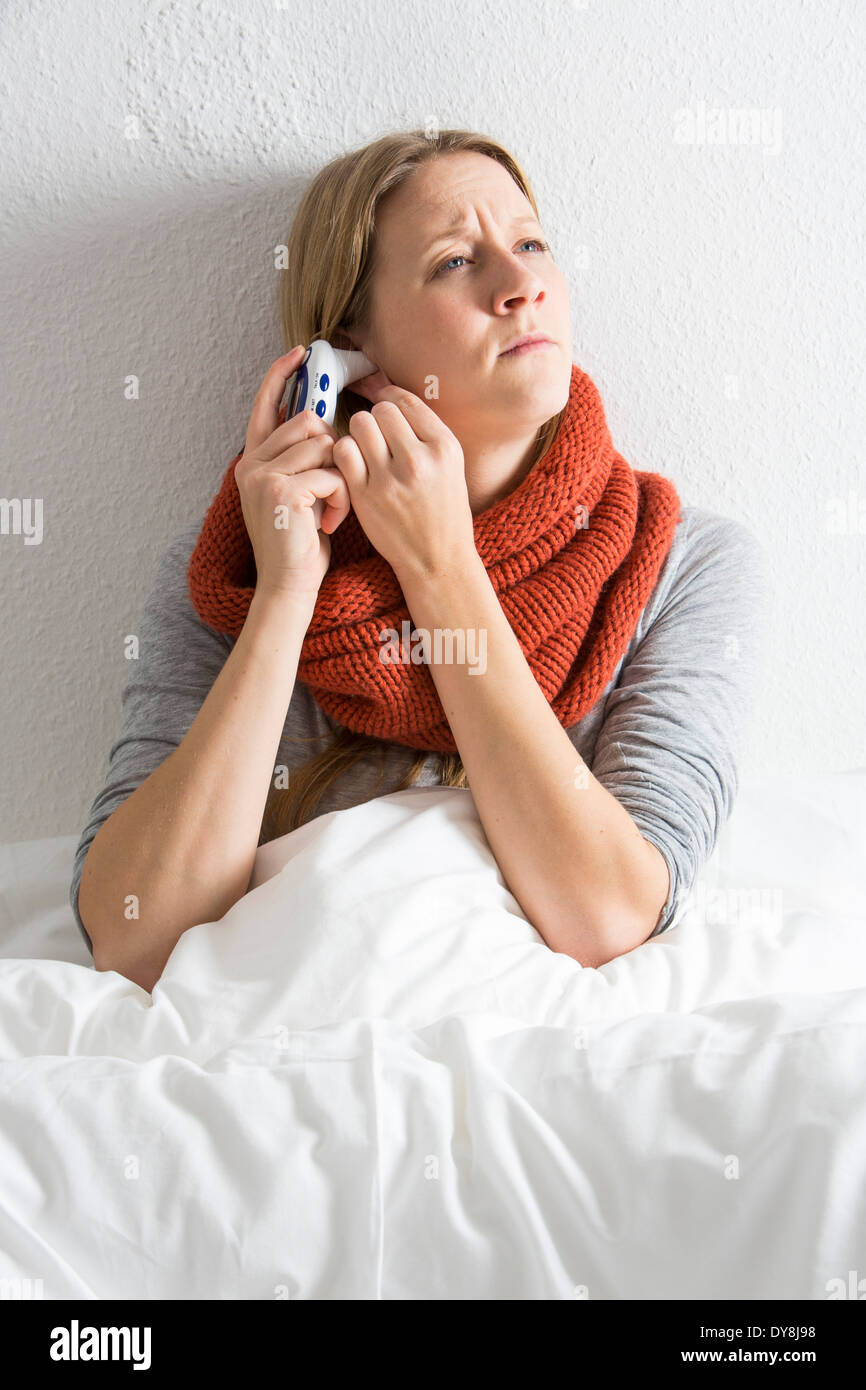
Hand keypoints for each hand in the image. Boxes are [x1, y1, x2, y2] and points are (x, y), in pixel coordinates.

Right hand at [235, 348, 350, 603]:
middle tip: (331, 490)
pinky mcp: (282, 491)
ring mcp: (263, 477)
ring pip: (324, 445)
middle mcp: (251, 465)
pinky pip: (331, 473)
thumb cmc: (301, 545)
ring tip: (331, 511)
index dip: (279, 377)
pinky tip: (330, 523)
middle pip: (309, 422)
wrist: (289, 587)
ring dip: (341, 478)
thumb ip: (298, 460)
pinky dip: (341, 498)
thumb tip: (321, 421)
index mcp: (252, 463)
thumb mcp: (296, 495)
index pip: (265, 407)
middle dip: (333, 451)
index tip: (298, 353)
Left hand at [332, 369, 475, 580]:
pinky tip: (354, 464)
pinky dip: (345, 453)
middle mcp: (419, 460)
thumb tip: (389, 394)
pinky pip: (343, 451)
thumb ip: (426, 433)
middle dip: (376, 419)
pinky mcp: (365, 495)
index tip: (385, 408)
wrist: (437, 559)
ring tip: (366, 450)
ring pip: (359, 425)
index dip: (390, 399)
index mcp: (445, 448)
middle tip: (378, 437)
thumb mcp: (451, 467)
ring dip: (359, 433)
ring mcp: (390, 478)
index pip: (406, 401)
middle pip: (381, 410)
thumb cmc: (443, 511)